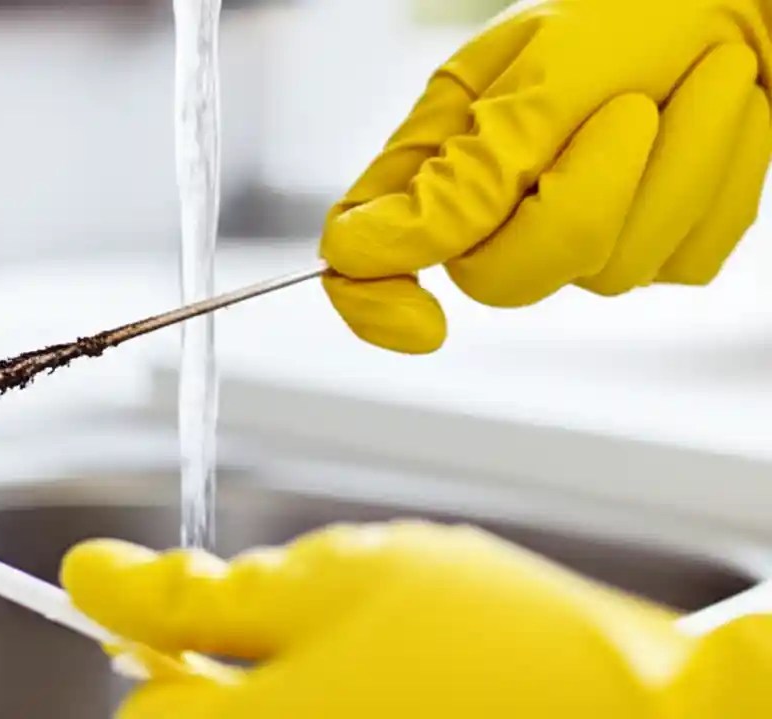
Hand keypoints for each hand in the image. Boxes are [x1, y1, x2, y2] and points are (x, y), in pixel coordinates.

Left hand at [62, 522, 771, 718]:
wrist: (645, 716)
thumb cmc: (500, 644)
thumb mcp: (336, 580)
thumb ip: (205, 594)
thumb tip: (92, 577)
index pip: (147, 712)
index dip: (163, 638)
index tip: (179, 597)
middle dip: (233, 666)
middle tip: (311, 618)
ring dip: (293, 685)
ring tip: (377, 650)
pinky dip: (339, 708)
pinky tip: (401, 684)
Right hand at [320, 0, 771, 352]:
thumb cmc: (634, 9)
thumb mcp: (540, 76)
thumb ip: (461, 177)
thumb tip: (359, 255)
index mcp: (439, 153)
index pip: (359, 251)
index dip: (371, 301)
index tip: (424, 324)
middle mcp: (494, 207)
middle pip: (499, 280)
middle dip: (582, 198)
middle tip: (631, 108)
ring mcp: (578, 239)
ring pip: (608, 273)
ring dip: (676, 168)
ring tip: (701, 81)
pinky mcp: (657, 251)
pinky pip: (683, 257)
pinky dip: (717, 181)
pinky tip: (721, 114)